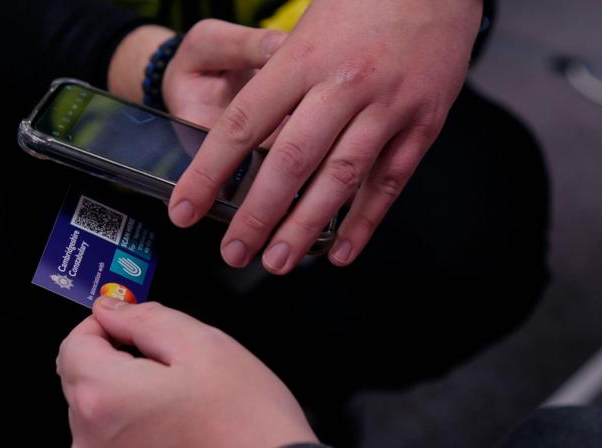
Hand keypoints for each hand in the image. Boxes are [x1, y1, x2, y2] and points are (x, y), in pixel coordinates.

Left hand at [57, 298, 316, 447]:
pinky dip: (133, 419)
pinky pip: (112, 434)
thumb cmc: (246, 421)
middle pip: (81, 375)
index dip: (104, 323)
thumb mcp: (201, 344)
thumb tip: (112, 308)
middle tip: (167, 358)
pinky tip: (173, 419)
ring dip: (125, 389)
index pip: (73, 343)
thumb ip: (145, 318)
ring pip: (97, 405)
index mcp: (105, 396)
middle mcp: (92, 436)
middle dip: (115, 356)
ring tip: (177, 395)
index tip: (131, 322)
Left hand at [168, 0, 483, 273]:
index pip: (242, 125)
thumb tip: (246, 139)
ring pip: (340, 178)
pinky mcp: (423, 122)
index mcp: (302, 58)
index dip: (209, 173)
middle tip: (233, 252)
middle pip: (290, 162)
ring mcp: (387, 106)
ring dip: (306, 226)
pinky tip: (340, 250)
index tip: (184, 209)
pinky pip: (390, 180)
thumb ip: (277, 79)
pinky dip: (365, 221)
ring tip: (278, 261)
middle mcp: (343, 85)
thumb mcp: (307, 29)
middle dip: (257, 215)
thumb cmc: (361, 3)